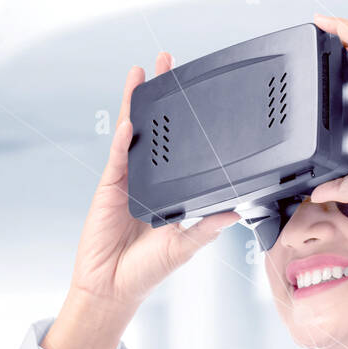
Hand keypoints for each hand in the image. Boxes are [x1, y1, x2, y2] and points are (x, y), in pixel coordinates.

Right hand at [42, 55, 239, 348]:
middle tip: (168, 61)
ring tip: (142, 71)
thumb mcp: (186, 246)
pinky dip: (124, 139)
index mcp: (167, 188)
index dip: (186, 119)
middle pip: (153, 126)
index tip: (199, 94)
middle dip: (160, 94)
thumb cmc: (146, 271)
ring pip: (131, 132)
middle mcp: (146, 178)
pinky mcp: (109, 188)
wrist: (112, 287)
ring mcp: (126, 179)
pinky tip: (131, 120)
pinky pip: (118, 157)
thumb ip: (208, 225)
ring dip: (136, 101)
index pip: (178, 146)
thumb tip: (238, 209)